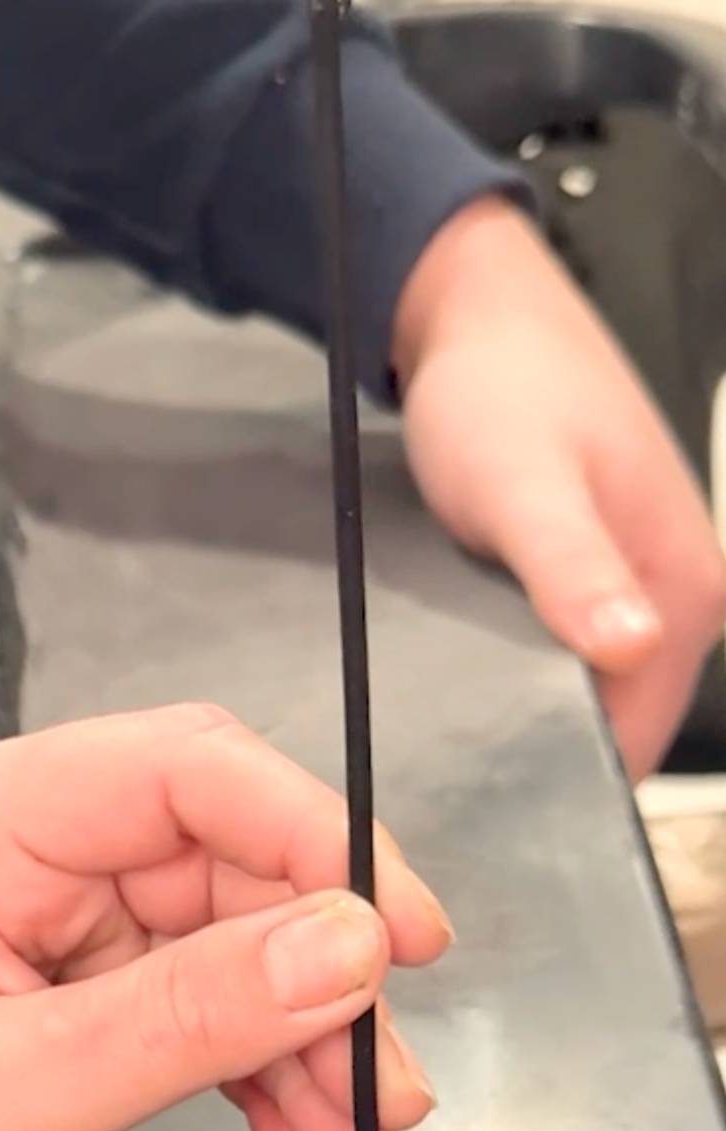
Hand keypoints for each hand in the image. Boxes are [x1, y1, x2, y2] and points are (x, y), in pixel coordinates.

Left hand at [0, 705, 449, 1130]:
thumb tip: (349, 949)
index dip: (311, 832)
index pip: (182, 770)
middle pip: (238, 865)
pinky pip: (230, 1015)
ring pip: (252, 949)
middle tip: (391, 1084)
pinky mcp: (105, 996)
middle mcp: (35, 852)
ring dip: (321, 1052)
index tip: (398, 932)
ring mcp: (75, 925)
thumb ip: (189, 1018)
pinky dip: (285, 1084)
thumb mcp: (24, 1100)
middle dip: (327, 978)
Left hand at [393, 198, 725, 780]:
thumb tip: (632, 645)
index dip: (574, 773)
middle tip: (467, 754)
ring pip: (595, 686)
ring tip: (472, 709)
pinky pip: (576, 648)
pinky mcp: (607, 569)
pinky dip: (534, 664)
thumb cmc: (497, 390)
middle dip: (552, 743)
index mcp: (686, 586)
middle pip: (622, 718)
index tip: (501, 792)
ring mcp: (646, 580)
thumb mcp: (523, 489)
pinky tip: (487, 661)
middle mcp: (681, 590)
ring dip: (540, 703)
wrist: (473, 315)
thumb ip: (573, 571)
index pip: (642, 737)